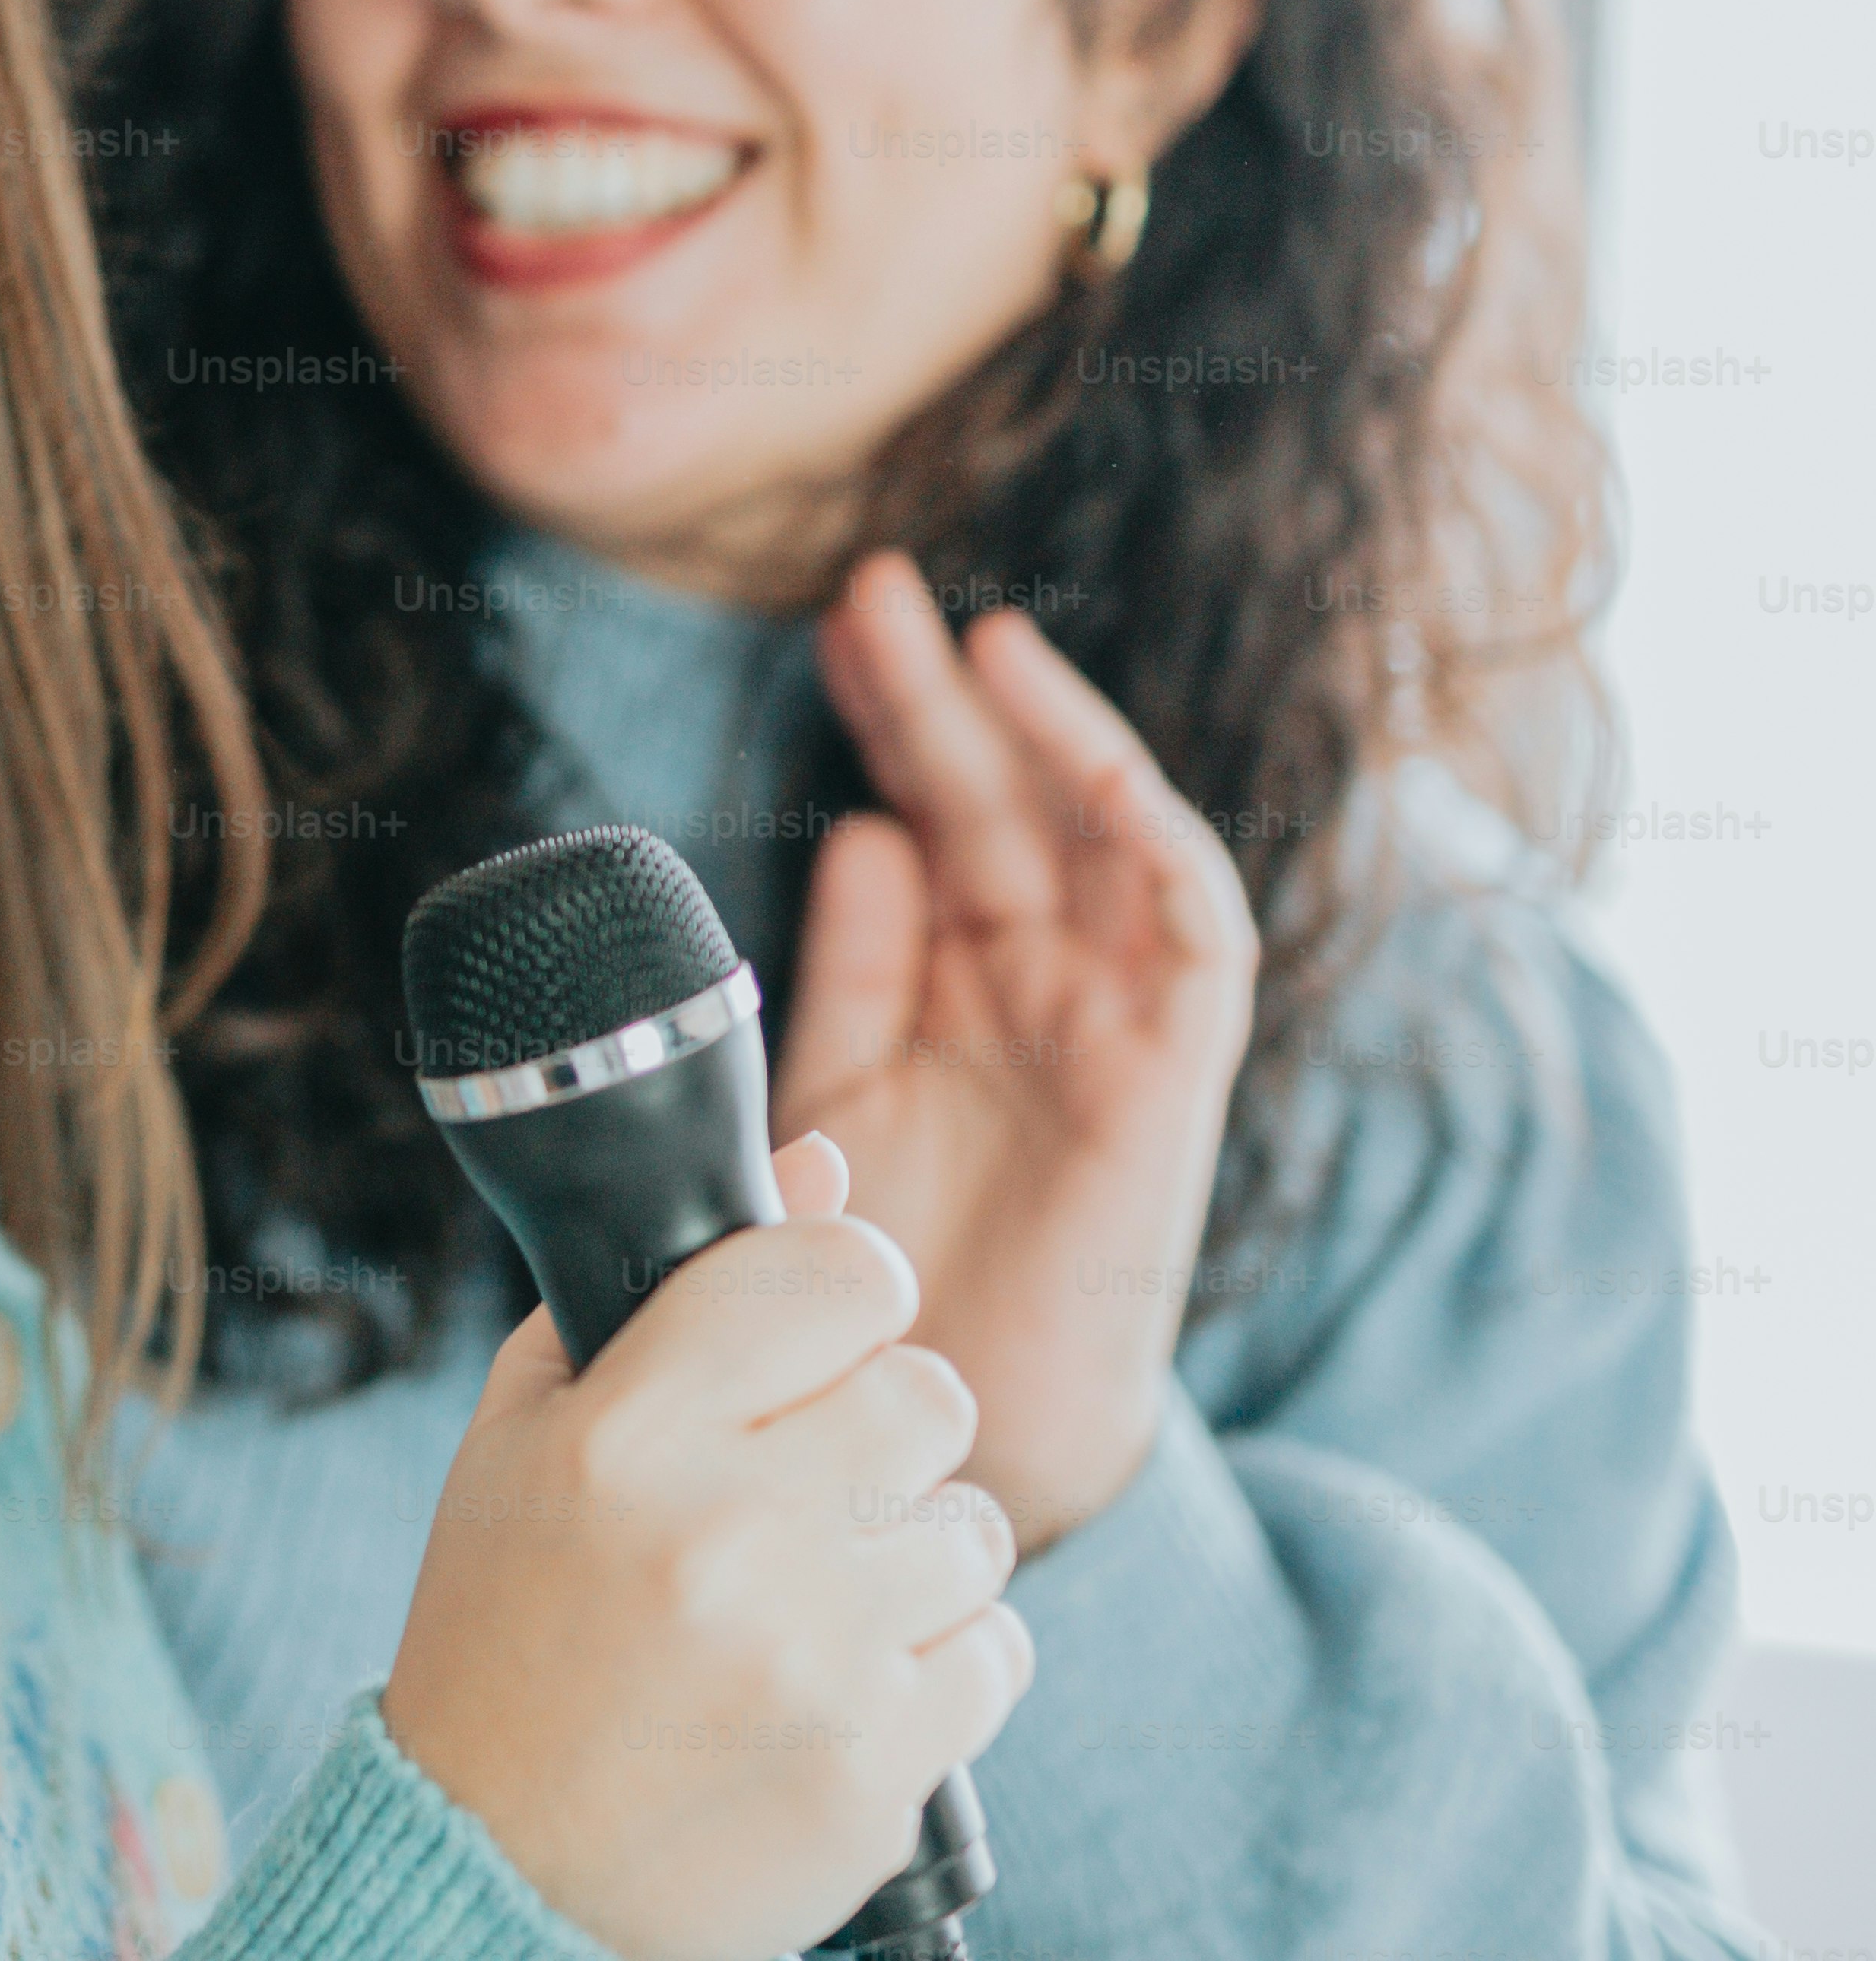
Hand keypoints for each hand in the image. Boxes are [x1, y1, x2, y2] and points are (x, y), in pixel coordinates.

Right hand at [384, 1136, 1033, 1960]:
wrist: (494, 1865)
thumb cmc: (507, 1630)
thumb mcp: (531, 1436)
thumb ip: (667, 1292)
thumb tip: (822, 1163)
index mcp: (624, 1433)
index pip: (835, 1272)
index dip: (848, 1288)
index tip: (824, 1330)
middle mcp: (726, 1532)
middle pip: (929, 1391)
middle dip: (883, 1427)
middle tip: (809, 1482)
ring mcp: (815, 1654)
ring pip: (977, 1525)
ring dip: (914, 1551)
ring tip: (813, 1597)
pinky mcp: (881, 1764)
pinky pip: (1000, 1651)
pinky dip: (940, 1661)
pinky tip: (842, 1677)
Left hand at [773, 551, 1261, 1548]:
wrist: (940, 1427)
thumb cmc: (874, 1273)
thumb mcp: (828, 1096)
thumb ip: (843, 973)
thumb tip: (857, 834)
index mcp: (939, 986)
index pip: (917, 819)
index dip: (885, 722)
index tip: (824, 633)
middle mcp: (1030, 987)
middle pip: (995, 805)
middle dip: (941, 695)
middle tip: (873, 588)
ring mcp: (1106, 1024)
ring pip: (1097, 842)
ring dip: (1049, 736)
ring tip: (981, 639)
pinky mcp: (1170, 1080)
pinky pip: (1192, 942)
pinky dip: (1156, 850)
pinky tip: (1097, 777)